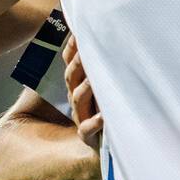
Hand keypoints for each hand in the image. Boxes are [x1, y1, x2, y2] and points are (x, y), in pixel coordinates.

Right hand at [63, 34, 102, 149]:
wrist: (93, 147)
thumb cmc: (108, 112)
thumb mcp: (103, 86)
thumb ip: (100, 68)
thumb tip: (105, 40)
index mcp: (79, 86)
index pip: (71, 64)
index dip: (73, 48)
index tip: (79, 32)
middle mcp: (77, 99)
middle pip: (72, 77)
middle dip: (78, 62)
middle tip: (87, 48)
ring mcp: (81, 117)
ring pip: (78, 98)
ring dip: (86, 86)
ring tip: (94, 79)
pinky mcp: (88, 136)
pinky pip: (87, 129)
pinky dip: (94, 123)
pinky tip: (103, 117)